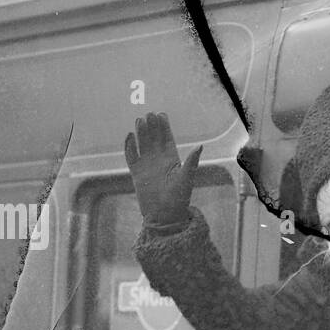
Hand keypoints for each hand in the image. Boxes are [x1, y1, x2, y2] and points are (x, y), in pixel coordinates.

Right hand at [123, 112, 202, 227]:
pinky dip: (129, 146)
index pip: (167, 139)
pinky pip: (131, 156)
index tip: (162, 115)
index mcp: (172, 159)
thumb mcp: (186, 178)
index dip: (164, 127)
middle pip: (154, 138)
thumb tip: (200, 146)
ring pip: (142, 144)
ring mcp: (146, 165)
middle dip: (152, 126)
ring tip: (140, 120)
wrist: (164, 216)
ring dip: (141, 133)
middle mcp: (158, 160)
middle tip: (150, 114)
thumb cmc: (179, 199)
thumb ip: (191, 162)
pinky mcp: (136, 172)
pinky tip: (129, 136)